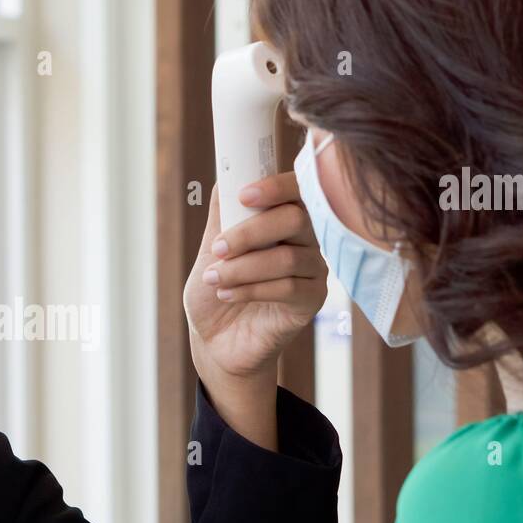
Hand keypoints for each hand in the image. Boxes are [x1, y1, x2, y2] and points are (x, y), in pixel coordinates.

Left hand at [183, 175, 326, 447]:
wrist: (216, 342)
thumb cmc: (215, 291)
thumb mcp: (209, 253)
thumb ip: (222, 219)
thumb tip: (226, 180)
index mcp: (282, 219)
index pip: (296, 189)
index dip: (276, 186)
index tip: (244, 194)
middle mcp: (305, 240)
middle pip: (296, 219)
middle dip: (251, 232)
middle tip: (220, 248)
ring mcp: (312, 270)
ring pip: (287, 257)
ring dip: (243, 267)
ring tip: (214, 278)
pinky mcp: (311, 301)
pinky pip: (289, 288)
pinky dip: (251, 289)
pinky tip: (227, 294)